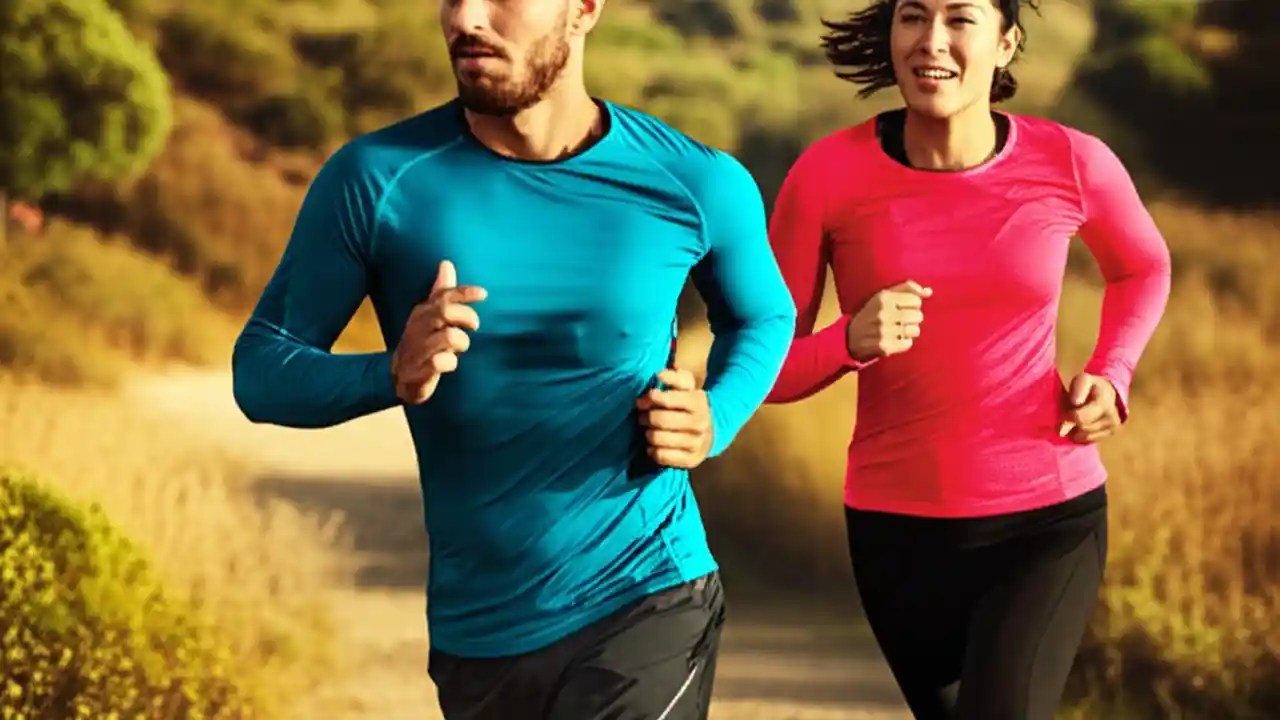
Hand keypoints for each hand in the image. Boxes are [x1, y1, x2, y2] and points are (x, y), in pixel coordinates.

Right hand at [391, 260, 486, 403]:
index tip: (483, 294)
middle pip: (446, 311)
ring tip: (458, 348)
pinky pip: (441, 362)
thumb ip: (440, 292)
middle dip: (467, 317)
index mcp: (423, 311)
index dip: (464, 292)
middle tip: (474, 326)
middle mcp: (419, 326)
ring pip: (449, 336)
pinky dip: (450, 363)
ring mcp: (418, 348)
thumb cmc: (421, 342)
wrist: (396, 376)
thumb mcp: (428, 315)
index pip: (444, 295)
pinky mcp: (419, 370)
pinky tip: (448, 364)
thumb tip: (446, 263)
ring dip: (462, 342)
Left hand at [635, 368, 713, 468]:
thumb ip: (674, 377)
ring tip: (649, 430)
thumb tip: (660, 374)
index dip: (653, 397)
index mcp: (698, 401)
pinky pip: (661, 456)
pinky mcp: (691, 460)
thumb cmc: (688, 406)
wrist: (708, 433)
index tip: (647, 397)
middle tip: (643, 416)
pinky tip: (654, 446)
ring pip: (658, 438)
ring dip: (648, 434)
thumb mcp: (686, 388)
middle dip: (646, 417)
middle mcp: (700, 422)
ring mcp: (697, 442)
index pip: (670, 399)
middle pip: (660, 419)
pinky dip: (653, 451)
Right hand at [846, 280, 933, 361]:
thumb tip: (929, 291)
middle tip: (901, 320)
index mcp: (884, 298)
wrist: (849, 338)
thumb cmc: (871, 314)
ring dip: (909, 331)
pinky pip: (908, 343)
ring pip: (915, 330)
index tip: (903, 308)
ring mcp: (884, 331)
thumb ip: (906, 289)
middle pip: (918, 315)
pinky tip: (895, 340)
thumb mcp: (884, 296)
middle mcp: (883, 313)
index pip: (916, 300)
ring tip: (898, 330)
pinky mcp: (885, 347)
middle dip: (912, 319)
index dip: (913, 305)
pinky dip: (904, 343)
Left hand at [1059, 373, 1121, 443]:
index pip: (1081, 418)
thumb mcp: (1083, 379)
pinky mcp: (1111, 433)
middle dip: (1072, 423)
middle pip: (1082, 429)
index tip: (1063, 414)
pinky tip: (1081, 425)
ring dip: (1075, 429)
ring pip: (1085, 436)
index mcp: (1104, 402)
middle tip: (1069, 414)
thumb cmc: (1091, 385)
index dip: (1068, 418)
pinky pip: (1089, 440)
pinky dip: (1082, 434)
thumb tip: (1075, 403)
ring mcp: (1113, 426)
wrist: (1108, 392)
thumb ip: (1078, 390)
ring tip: (1076, 418)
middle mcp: (1112, 416)